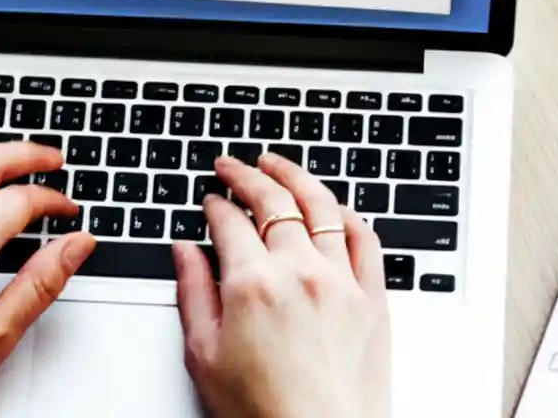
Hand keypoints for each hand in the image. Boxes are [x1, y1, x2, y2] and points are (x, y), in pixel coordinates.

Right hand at [174, 154, 390, 417]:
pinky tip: (333, 207)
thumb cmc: (263, 412)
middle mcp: (299, 271)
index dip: (215, 203)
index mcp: (252, 284)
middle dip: (248, 175)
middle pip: (273, 201)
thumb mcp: (203, 356)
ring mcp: (341, 280)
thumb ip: (192, 293)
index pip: (229, 221)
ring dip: (295, 177)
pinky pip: (364, 237)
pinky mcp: (372, 297)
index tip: (210, 199)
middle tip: (234, 166)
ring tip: (278, 164)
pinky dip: (346, 214)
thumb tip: (184, 250)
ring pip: (321, 206)